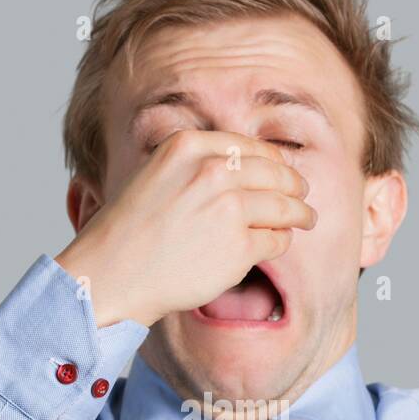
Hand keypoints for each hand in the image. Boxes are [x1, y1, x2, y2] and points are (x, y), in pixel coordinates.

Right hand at [54, 129, 316, 327]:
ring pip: (284, 206)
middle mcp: (212, 171)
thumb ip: (196, 164)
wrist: (112, 272)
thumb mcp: (157, 173)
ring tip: (306, 219)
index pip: (251, 148)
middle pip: (275, 174)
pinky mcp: (239, 246)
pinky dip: (281, 241)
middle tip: (302, 197)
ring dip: (299, 213)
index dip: (274, 162)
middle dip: (294, 186)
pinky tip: (278, 243)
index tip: (283, 172)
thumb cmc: (129, 230)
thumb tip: (245, 168)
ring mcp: (229, 209)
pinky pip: (276, 239)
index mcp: (190, 146)